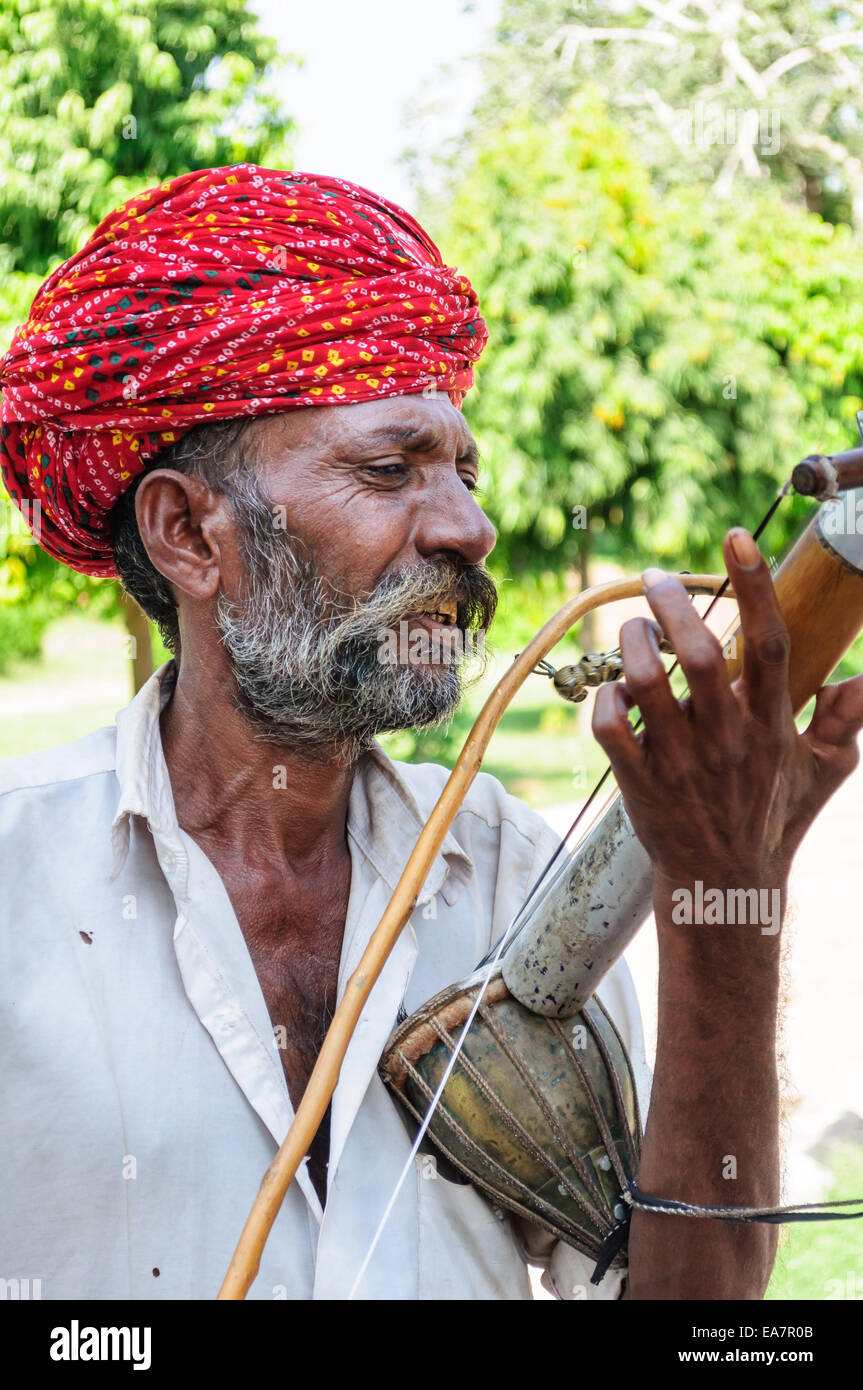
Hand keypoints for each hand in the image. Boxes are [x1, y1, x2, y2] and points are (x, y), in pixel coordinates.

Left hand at [592, 528, 862, 894]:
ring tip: (631, 625)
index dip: (755, 585)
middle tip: (654, 578)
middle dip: (673, 605)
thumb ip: (845, 722)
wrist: (726, 888)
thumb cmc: (772, 820)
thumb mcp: (823, 773)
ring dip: (633, 644)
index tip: (737, 535)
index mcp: (771, 723)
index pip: (769, 642)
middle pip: (699, 656)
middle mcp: (727, 737)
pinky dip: (607, 701)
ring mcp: (681, 760)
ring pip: (648, 686)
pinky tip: (614, 690)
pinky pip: (613, 731)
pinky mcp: (640, 782)